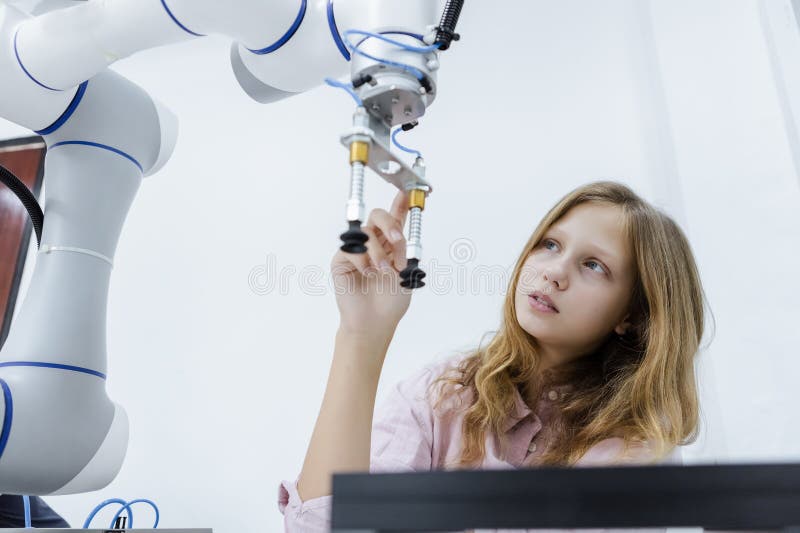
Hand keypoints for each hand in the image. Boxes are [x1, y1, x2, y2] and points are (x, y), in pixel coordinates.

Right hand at [332, 190, 412, 337]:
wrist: (374, 322)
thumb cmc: (390, 301)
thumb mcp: (406, 273)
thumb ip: (403, 251)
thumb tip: (400, 234)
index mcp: (392, 245)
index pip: (396, 217)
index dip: (401, 201)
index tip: (408, 189)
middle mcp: (374, 243)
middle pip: (378, 216)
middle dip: (389, 223)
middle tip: (397, 240)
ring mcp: (357, 250)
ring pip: (367, 234)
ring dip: (379, 253)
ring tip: (383, 272)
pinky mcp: (341, 260)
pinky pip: (352, 250)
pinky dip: (363, 262)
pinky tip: (367, 275)